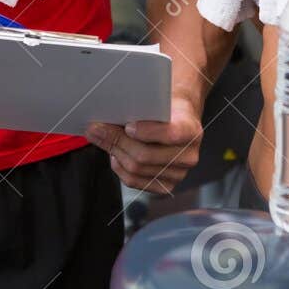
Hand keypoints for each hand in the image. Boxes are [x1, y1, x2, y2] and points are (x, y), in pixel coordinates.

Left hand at [86, 95, 202, 193]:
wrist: (178, 120)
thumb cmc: (165, 109)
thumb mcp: (157, 102)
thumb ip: (138, 108)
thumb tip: (105, 119)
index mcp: (191, 130)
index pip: (171, 134)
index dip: (147, 132)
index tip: (128, 125)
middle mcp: (188, 156)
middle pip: (146, 154)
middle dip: (117, 141)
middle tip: (97, 129)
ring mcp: (178, 174)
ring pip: (136, 168)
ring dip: (114, 152)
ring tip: (102, 138)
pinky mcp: (165, 186)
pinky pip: (134, 181)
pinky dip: (119, 167)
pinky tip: (115, 154)